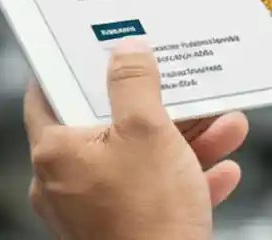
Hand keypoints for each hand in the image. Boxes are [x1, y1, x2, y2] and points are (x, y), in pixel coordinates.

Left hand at [23, 37, 249, 239]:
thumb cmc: (147, 218)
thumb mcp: (148, 132)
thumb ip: (135, 83)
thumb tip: (126, 51)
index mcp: (56, 152)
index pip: (49, 95)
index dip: (75, 68)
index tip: (99, 50)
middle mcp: (63, 183)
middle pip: (109, 127)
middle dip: (160, 107)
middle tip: (181, 86)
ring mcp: (91, 210)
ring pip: (139, 160)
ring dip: (186, 141)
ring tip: (223, 125)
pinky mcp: (120, 230)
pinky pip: (154, 193)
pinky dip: (186, 178)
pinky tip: (222, 168)